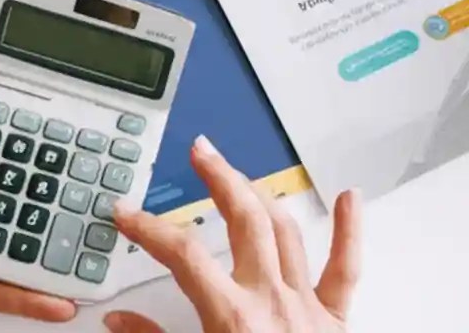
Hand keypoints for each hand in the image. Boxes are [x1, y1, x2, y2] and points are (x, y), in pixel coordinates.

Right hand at [104, 136, 361, 332]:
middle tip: (199, 152)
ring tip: (241, 172)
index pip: (182, 255)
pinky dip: (350, 232)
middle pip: (243, 220)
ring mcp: (308, 307)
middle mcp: (272, 301)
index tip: (125, 213)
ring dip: (262, 194)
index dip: (149, 228)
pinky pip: (347, 270)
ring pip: (286, 231)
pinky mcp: (337, 322)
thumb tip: (118, 323)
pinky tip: (350, 199)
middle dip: (219, 178)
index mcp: (232, 318)